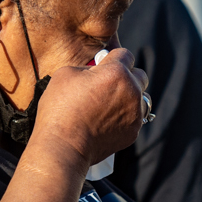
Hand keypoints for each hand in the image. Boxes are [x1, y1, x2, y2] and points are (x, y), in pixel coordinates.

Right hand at [30, 48, 146, 167]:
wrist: (63, 146)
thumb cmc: (60, 109)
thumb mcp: (66, 74)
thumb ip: (88, 67)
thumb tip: (97, 71)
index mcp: (116, 72)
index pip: (126, 55)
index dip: (113, 59)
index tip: (104, 65)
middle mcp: (132, 90)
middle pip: (140, 75)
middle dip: (126, 76)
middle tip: (107, 84)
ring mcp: (135, 113)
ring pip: (141, 97)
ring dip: (129, 97)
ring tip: (109, 104)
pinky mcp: (133, 131)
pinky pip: (135, 117)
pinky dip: (125, 116)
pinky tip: (107, 121)